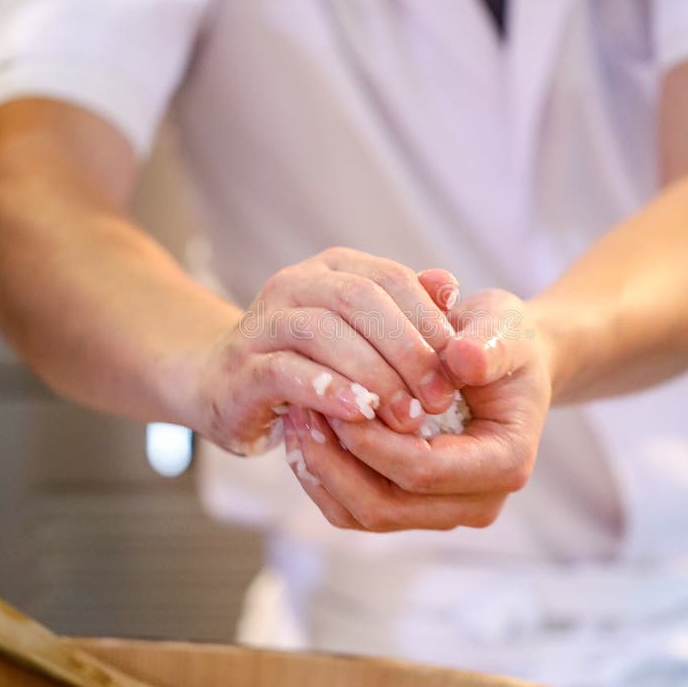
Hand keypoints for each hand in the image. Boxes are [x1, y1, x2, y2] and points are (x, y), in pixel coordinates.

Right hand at [194, 247, 458, 454]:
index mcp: (334, 269)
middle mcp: (295, 284)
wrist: (227, 387)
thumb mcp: (364, 334)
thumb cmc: (313, 362)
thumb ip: (406, 310)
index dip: (429, 320)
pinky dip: (326, 390)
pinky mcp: (241, 366)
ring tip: (407, 417)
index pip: (390, 278)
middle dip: (407, 350)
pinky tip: (359, 413)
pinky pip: (285, 370)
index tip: (459, 368)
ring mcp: (263, 322)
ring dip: (373, 374)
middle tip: (439, 399)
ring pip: (323, 332)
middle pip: (360, 299)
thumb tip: (450, 288)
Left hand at [283, 288, 552, 530]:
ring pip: (363, 513)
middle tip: (299, 406)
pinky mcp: (413, 505)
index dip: (372, 438)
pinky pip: (354, 507)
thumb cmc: (501, 340)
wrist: (498, 358)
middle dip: (335, 460)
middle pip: (386, 505)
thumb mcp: (503, 328)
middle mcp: (476, 501)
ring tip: (296, 414)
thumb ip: (489, 344)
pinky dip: (324, 473)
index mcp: (506, 462)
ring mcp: (442, 510)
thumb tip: (462, 359)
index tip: (335, 395)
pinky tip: (305, 429)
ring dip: (322, 469)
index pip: (424, 469)